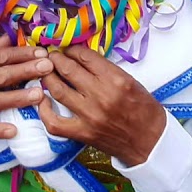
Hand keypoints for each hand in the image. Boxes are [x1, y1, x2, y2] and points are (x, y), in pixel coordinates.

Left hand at [37, 47, 166, 166]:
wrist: (150, 141)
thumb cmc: (143, 110)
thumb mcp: (131, 82)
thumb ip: (107, 70)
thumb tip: (82, 58)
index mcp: (116, 80)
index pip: (85, 57)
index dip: (73, 50)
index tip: (68, 49)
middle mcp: (101, 96)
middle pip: (68, 70)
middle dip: (56, 59)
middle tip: (52, 56)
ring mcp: (89, 116)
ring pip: (57, 90)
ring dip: (47, 77)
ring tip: (45, 72)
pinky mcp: (83, 133)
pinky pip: (54, 122)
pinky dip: (44, 110)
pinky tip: (42, 100)